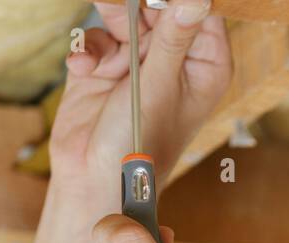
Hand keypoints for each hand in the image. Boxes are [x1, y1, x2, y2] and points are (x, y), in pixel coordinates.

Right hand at [52, 0, 230, 188]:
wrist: (93, 180)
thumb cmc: (139, 145)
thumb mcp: (157, 86)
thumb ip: (172, 37)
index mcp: (205, 66)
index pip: (201, 11)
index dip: (177, 2)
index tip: (154, 3)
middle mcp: (175, 60)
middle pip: (159, 6)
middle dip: (135, 7)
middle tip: (121, 13)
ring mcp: (139, 62)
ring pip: (125, 15)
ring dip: (109, 23)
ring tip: (103, 50)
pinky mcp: (106, 66)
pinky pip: (97, 38)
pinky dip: (88, 50)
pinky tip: (83, 69)